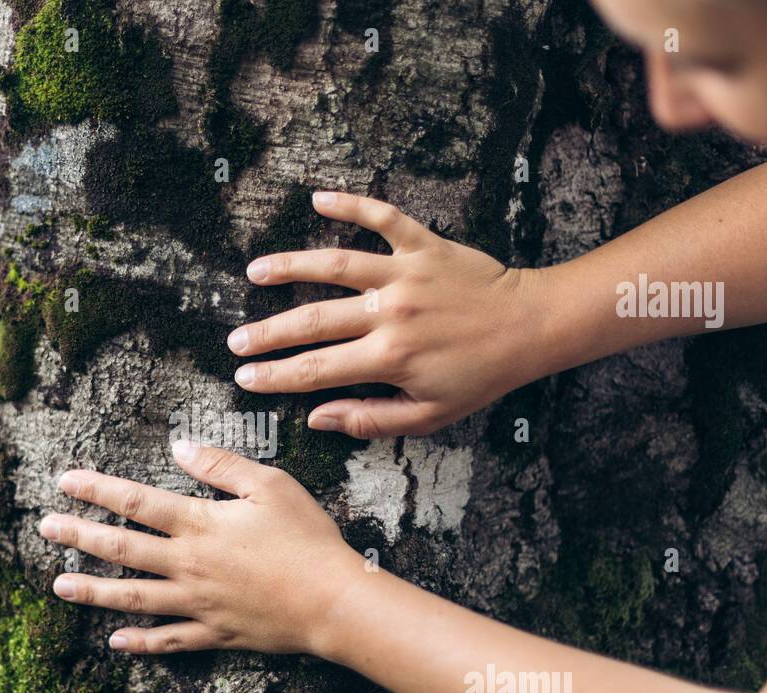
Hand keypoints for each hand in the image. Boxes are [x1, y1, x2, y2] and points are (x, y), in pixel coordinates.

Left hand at [38, 441, 361, 655]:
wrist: (334, 601)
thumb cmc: (308, 538)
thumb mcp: (271, 485)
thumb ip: (221, 466)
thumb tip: (179, 447)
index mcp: (200, 525)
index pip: (136, 503)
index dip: (97, 489)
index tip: (66, 480)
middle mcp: (189, 565)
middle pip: (122, 549)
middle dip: (79, 536)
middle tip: (45, 527)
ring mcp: (198, 604)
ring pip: (132, 598)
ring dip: (92, 590)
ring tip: (59, 585)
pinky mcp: (215, 634)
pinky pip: (169, 641)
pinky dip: (141, 643)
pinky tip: (116, 641)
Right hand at [231, 191, 552, 437]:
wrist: (530, 327)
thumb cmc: (481, 376)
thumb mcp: (430, 415)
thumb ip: (370, 419)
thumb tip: (317, 418)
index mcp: (390, 358)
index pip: (317, 369)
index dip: (276, 376)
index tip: (245, 378)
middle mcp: (391, 313)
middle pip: (313, 321)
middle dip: (268, 333)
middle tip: (236, 340)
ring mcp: (405, 274)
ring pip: (335, 265)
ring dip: (290, 267)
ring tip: (255, 272)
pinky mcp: (423, 244)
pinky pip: (382, 218)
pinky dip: (350, 205)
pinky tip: (318, 200)